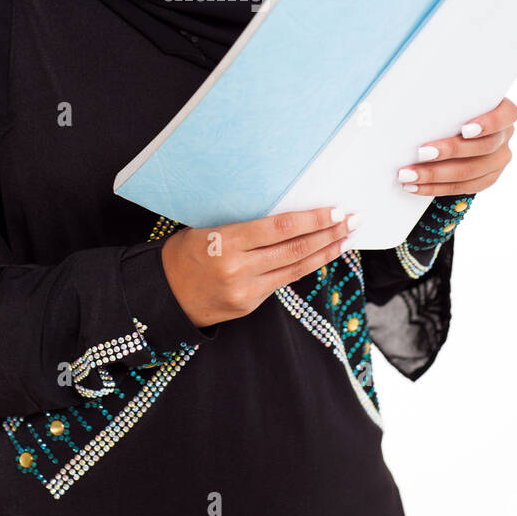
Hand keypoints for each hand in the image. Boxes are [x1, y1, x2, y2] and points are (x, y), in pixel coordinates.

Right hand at [161, 206, 354, 329]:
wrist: (163, 295)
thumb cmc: (183, 252)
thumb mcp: (207, 228)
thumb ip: (243, 225)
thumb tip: (284, 212)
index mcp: (226, 242)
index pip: (280, 228)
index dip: (312, 219)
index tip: (335, 210)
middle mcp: (239, 269)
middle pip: (295, 249)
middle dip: (329, 233)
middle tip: (353, 220)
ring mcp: (246, 292)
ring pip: (296, 268)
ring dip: (326, 252)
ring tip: (346, 237)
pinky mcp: (249, 306)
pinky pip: (282, 281)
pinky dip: (304, 266)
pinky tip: (320, 255)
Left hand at [396, 96, 516, 195]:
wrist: (452, 124)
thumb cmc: (451, 105)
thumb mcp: (453, 98)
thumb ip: (445, 98)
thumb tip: (411, 102)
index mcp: (503, 111)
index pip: (506, 115)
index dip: (488, 123)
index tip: (464, 129)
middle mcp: (504, 137)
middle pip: (483, 147)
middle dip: (449, 151)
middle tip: (421, 153)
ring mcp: (498, 160)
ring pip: (469, 172)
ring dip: (434, 175)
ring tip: (408, 174)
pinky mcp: (487, 179)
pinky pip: (462, 188)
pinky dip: (435, 188)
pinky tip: (415, 186)